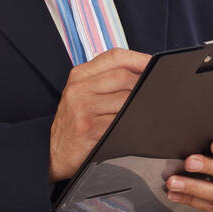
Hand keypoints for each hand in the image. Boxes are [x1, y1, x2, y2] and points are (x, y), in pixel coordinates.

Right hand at [49, 47, 150, 181]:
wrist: (54, 154)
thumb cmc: (74, 124)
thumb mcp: (82, 95)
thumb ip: (106, 81)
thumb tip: (143, 74)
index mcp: (79, 76)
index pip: (115, 57)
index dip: (140, 59)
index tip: (156, 65)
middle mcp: (78, 89)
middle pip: (124, 76)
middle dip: (146, 84)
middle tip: (158, 93)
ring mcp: (83, 108)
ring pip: (126, 99)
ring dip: (143, 106)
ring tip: (150, 112)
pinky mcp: (89, 128)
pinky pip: (122, 121)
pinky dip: (135, 123)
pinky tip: (139, 126)